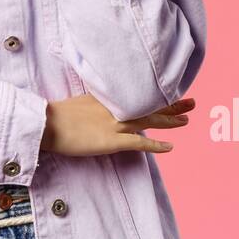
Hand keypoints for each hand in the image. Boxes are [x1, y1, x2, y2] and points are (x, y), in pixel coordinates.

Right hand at [41, 94, 194, 155]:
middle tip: (192, 101)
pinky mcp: (112, 141)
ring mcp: (115, 124)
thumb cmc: (56, 115)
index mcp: (107, 98)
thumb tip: (102, 109)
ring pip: (149, 120)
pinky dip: (156, 144)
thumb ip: (96, 103)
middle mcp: (115, 108)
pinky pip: (139, 142)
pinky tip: (170, 147)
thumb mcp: (80, 102)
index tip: (172, 91)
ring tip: (187, 120)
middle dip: (172, 104)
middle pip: (149, 104)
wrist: (46, 123)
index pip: (138, 94)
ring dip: (170, 120)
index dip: (156, 94)